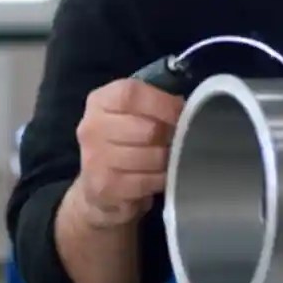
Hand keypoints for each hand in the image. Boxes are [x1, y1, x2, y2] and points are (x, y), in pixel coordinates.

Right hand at [73, 78, 183, 228]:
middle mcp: (92, 127)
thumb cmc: (127, 138)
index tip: (182, 113)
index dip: (163, 104)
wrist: (100, 182)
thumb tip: (190, 109)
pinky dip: (160, 179)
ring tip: (171, 158)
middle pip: (146, 129)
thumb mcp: (136, 112)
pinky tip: (161, 176)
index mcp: (101, 101)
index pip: (131, 95)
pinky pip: (146, 182)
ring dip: (168, 159)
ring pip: (150, 158)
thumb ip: (157, 104)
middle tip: (180, 140)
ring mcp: (95, 159)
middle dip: (171, 136)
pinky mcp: (104, 187)